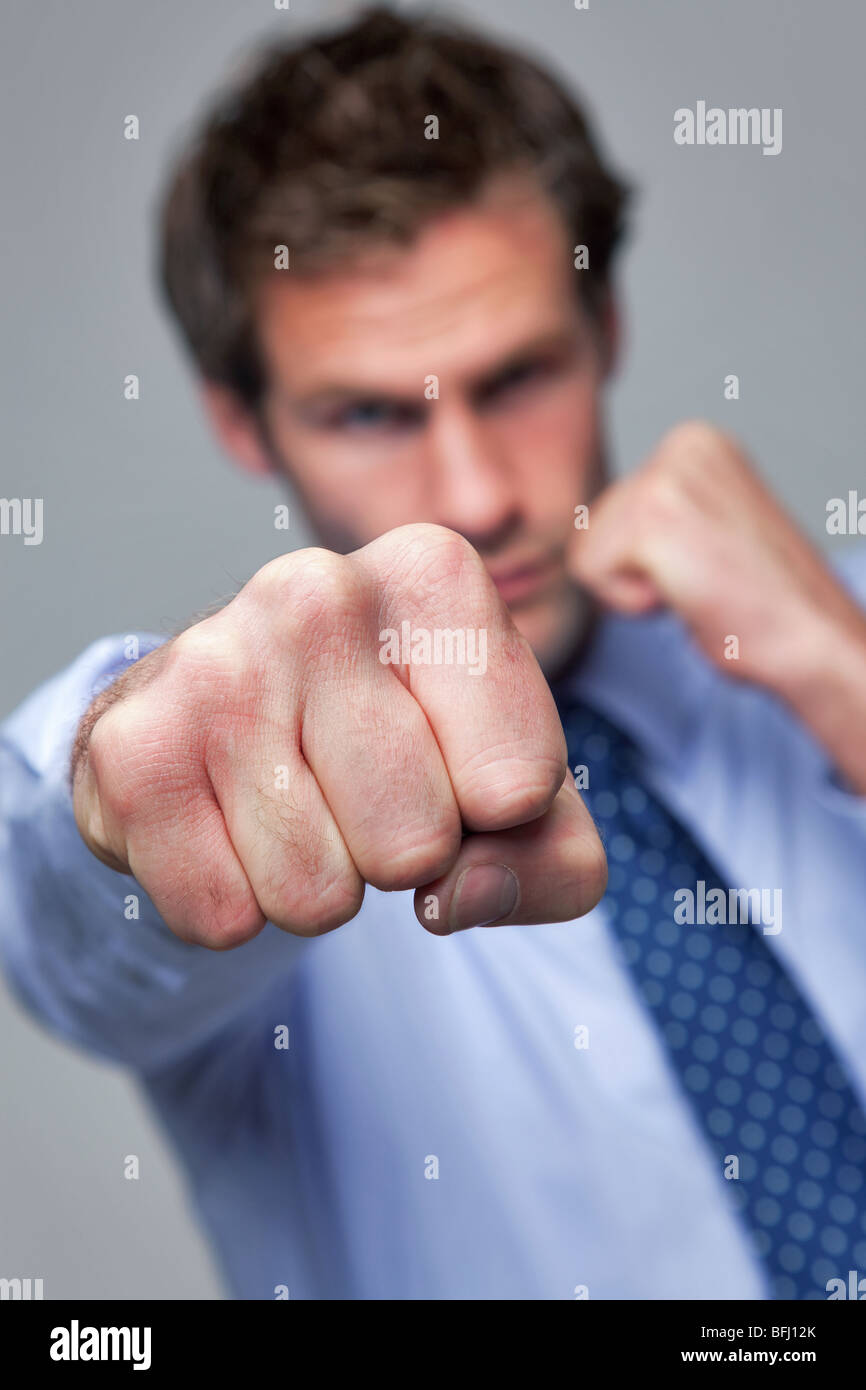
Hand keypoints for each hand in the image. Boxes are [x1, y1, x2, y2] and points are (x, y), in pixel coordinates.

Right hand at [72, 524, 606, 947]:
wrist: (226, 723)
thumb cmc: (400, 747)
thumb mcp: (518, 792)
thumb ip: (552, 858)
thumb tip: (458, 895)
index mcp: (435, 577)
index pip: (518, 785)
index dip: (493, 819)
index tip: (448, 766)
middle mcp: (321, 589)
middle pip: (417, 844)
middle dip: (398, 857)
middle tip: (358, 793)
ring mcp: (213, 660)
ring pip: (316, 894)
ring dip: (313, 885)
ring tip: (292, 803)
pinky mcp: (131, 744)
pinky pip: (222, 918)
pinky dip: (233, 906)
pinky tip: (224, 823)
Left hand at [568, 420, 864, 689]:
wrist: (816, 641)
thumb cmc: (764, 606)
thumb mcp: (704, 532)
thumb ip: (656, 516)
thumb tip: (595, 529)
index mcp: (696, 442)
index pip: (608, 512)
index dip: (645, 562)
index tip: (708, 566)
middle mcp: (682, 443)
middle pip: (590, 528)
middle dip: (636, 572)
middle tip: (706, 581)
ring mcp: (668, 475)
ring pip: (586, 551)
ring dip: (634, 589)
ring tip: (700, 586)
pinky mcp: (654, 515)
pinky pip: (589, 574)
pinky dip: (632, 604)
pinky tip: (690, 595)